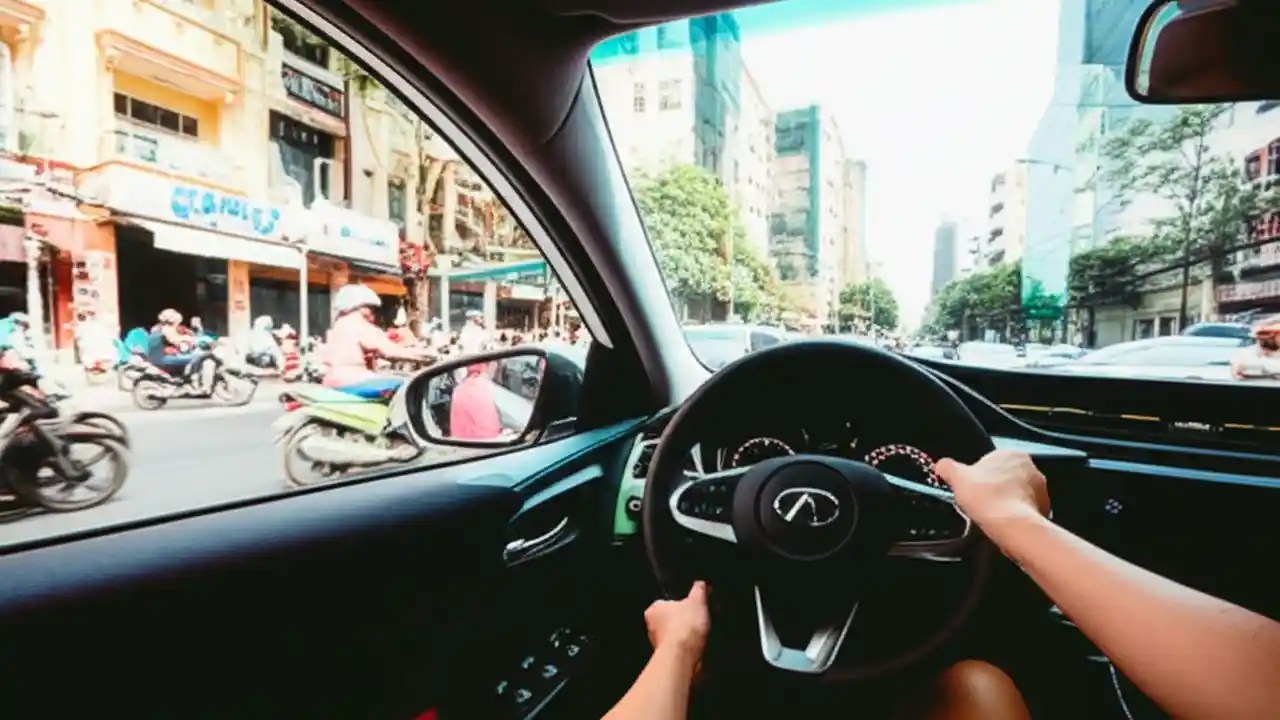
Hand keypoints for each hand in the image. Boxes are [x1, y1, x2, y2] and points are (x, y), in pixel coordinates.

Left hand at [644, 581, 709, 665]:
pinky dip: (688, 648)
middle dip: (683, 620)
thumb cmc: (684, 627)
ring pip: (675, 635)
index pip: (666, 602)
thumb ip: (698, 589)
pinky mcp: (667, 657)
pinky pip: (679, 649)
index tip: (693, 606)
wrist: (683, 656)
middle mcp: (651, 626)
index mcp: (654, 608)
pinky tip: (697, 647)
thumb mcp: (697, 600)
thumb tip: (701, 584)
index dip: (681, 603)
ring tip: (700, 634)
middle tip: (698, 619)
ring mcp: (658, 643)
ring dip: (686, 636)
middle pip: (670, 620)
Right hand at [935, 450, 1049, 531]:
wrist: (1011, 525)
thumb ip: (948, 467)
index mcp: (1012, 453)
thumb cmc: (985, 496)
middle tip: (982, 502)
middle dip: (996, 489)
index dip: (980, 476)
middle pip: (1007, 478)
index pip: (993, 462)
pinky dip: (1017, 515)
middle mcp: (1032, 468)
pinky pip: (1027, 510)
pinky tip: (1005, 524)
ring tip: (993, 516)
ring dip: (1008, 502)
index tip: (973, 489)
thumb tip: (941, 465)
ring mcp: (1042, 489)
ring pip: (1018, 494)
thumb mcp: (958, 478)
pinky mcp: (1046, 509)